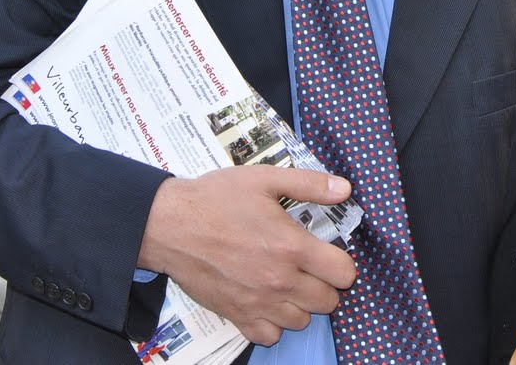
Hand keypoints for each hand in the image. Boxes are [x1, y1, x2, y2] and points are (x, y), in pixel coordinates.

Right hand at [137, 166, 356, 345]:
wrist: (170, 225)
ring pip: (302, 321)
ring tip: (288, 282)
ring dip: (301, 304)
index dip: (342, 263)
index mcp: (292, 247)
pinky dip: (273, 323)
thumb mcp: (265, 179)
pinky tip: (267, 301)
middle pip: (328, 302)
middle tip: (309, 267)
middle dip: (325, 284)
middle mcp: (279, 281)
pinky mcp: (237, 316)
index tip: (329, 254)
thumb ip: (309, 184)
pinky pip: (269, 336)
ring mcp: (258, 303)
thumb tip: (345, 189)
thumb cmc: (216, 199)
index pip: (344, 273)